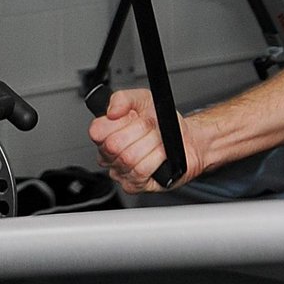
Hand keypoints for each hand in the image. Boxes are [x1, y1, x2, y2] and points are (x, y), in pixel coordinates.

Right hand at [87, 88, 201, 193]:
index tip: (133, 117)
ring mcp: (120, 171)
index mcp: (106, 134)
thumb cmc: (162, 122)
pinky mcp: (134, 184)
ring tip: (158, 140)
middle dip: (140, 130)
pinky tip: (160, 154)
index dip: (119, 121)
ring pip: (129, 158)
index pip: (97, 131)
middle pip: (114, 145)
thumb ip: (123, 98)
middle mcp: (109, 155)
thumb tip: (110, 111)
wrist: (186, 139)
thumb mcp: (143, 100)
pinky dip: (157, 158)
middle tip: (151, 128)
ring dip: (151, 144)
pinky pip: (141, 170)